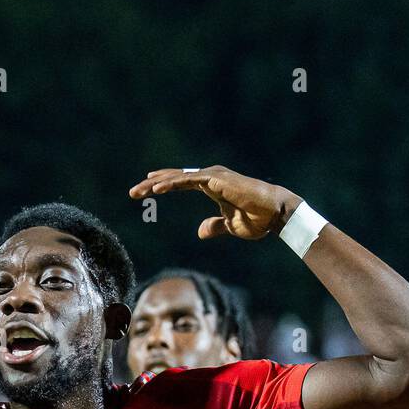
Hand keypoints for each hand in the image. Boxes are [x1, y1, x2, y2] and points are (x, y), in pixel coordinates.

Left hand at [128, 166, 299, 240]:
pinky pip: (188, 180)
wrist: (275, 214)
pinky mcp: (216, 179)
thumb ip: (214, 226)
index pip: (182, 183)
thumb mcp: (230, 226)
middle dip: (152, 185)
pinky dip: (171, 183)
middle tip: (133, 193)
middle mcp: (211, 177)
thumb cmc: (257, 219)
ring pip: (178, 177)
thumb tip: (200, 232)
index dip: (164, 185)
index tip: (146, 191)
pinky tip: (156, 188)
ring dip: (156, 184)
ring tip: (138, 191)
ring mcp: (213, 176)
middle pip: (175, 178)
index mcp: (212, 186)